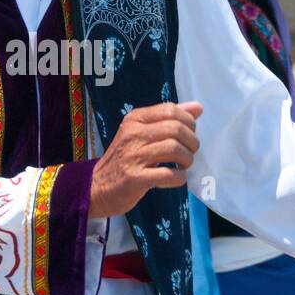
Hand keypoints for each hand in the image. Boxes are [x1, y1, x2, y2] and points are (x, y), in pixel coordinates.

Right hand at [89, 102, 200, 218]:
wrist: (97, 187)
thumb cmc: (124, 158)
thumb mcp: (142, 133)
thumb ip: (169, 119)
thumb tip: (198, 107)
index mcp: (135, 119)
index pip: (170, 110)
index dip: (188, 122)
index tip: (188, 135)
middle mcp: (133, 134)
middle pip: (176, 129)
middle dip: (191, 142)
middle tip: (188, 153)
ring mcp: (133, 156)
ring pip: (174, 149)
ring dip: (187, 160)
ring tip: (182, 165)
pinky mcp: (135, 178)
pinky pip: (169, 174)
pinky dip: (179, 177)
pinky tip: (175, 178)